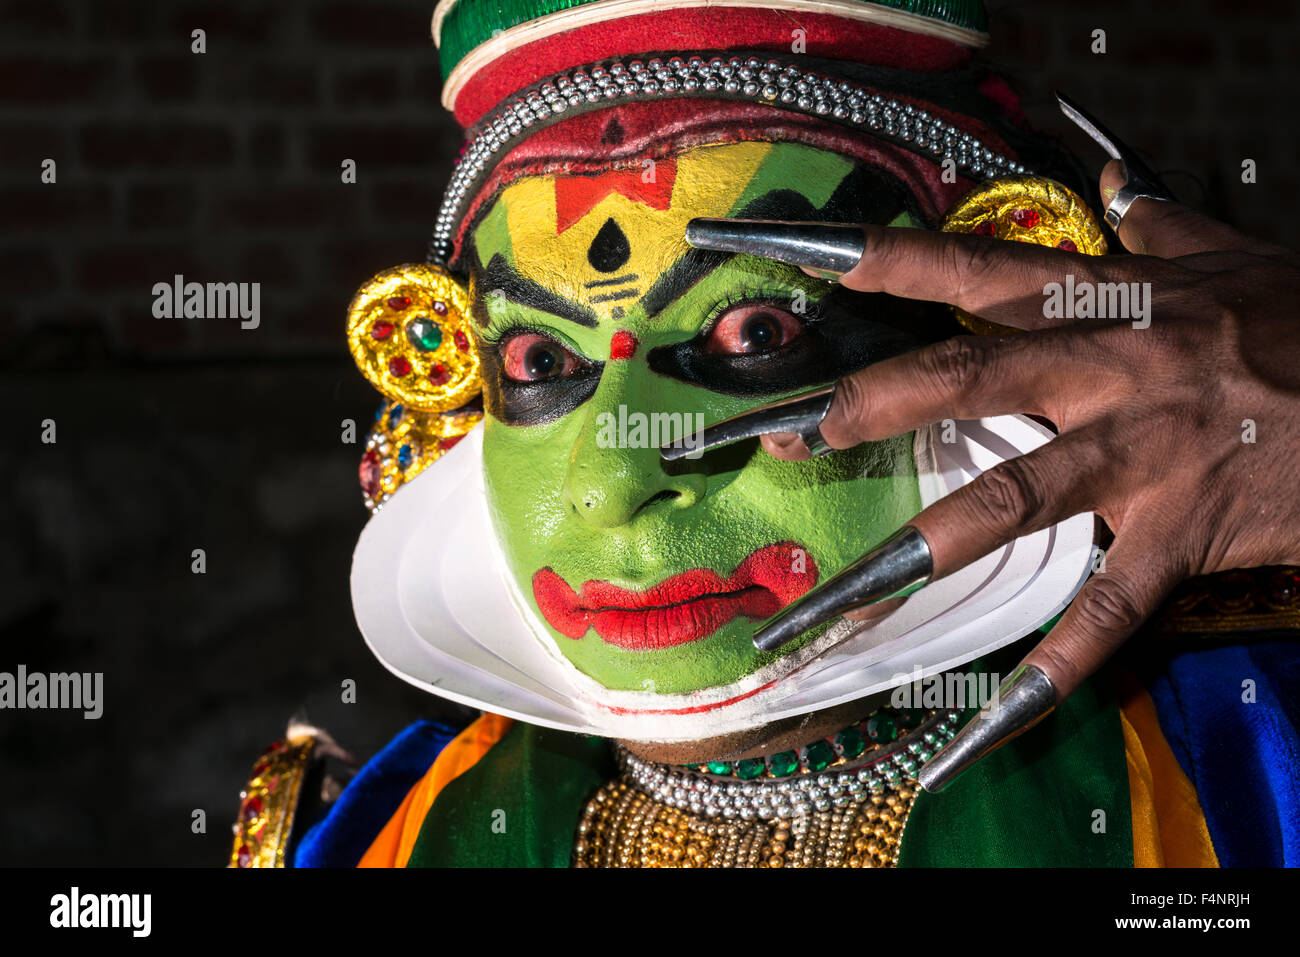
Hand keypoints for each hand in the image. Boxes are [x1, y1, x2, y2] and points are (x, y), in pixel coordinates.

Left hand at [765, 160, 1299, 708]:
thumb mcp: (1232, 258)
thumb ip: (1163, 230)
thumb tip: (1124, 194)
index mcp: (1109, 303)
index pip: (975, 269)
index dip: (887, 259)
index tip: (802, 260)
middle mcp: (1110, 372)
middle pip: (969, 379)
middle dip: (877, 404)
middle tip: (797, 432)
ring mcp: (1144, 456)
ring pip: (1015, 498)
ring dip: (924, 545)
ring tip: (846, 590)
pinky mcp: (1185, 531)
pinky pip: (1109, 610)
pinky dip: (1052, 667)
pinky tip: (991, 721)